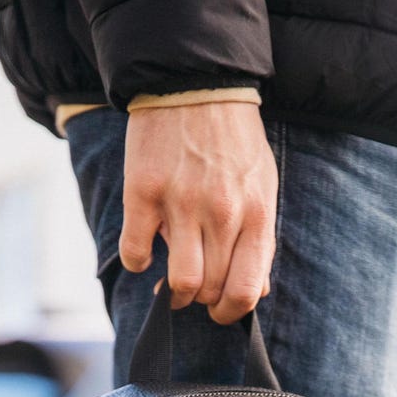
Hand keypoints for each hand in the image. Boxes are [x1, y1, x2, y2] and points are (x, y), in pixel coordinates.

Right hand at [120, 101, 278, 324]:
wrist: (194, 83)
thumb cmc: (233, 141)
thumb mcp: (261, 188)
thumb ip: (259, 240)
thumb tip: (258, 291)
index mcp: (256, 215)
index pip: (246, 290)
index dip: (231, 312)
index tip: (219, 311)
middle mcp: (222, 214)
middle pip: (210, 290)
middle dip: (201, 300)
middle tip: (194, 288)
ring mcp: (181, 203)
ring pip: (179, 282)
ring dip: (173, 293)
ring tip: (170, 283)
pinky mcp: (144, 192)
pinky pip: (136, 253)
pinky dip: (137, 262)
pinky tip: (144, 250)